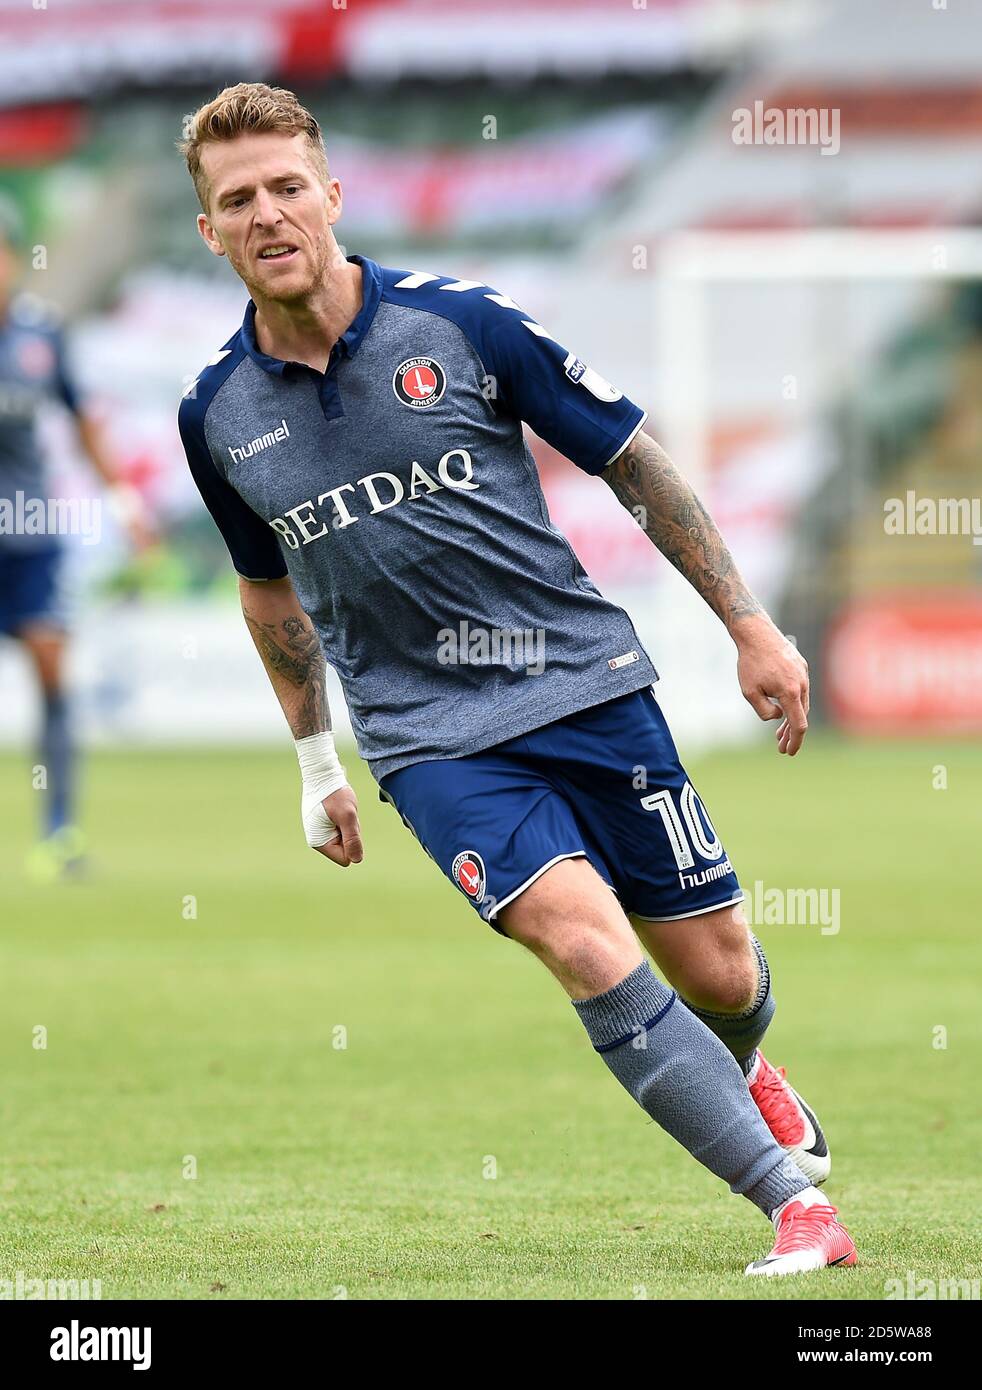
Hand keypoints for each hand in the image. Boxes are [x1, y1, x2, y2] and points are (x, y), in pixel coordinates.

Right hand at [312, 784, 363, 865]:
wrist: (323, 774)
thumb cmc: (334, 793)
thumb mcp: (347, 815)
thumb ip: (352, 839)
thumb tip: (356, 860)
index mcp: (319, 842)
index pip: (345, 858)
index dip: (352, 843)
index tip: (346, 824)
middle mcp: (318, 840)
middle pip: (346, 849)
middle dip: (350, 833)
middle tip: (344, 814)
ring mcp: (321, 832)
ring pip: (346, 838)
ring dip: (349, 825)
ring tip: (341, 809)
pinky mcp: (325, 825)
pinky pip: (343, 829)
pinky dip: (346, 820)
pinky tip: (339, 808)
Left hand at [733, 617, 809, 755]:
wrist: (756, 633)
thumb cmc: (750, 663)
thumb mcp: (750, 693)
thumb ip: (765, 711)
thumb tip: (779, 717)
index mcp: (791, 693)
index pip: (798, 725)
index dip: (795, 741)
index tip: (788, 752)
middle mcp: (802, 684)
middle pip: (801, 715)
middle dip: (791, 733)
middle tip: (780, 747)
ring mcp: (803, 674)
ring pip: (801, 703)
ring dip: (791, 718)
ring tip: (779, 732)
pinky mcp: (801, 666)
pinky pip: (800, 690)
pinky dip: (793, 702)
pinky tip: (783, 708)